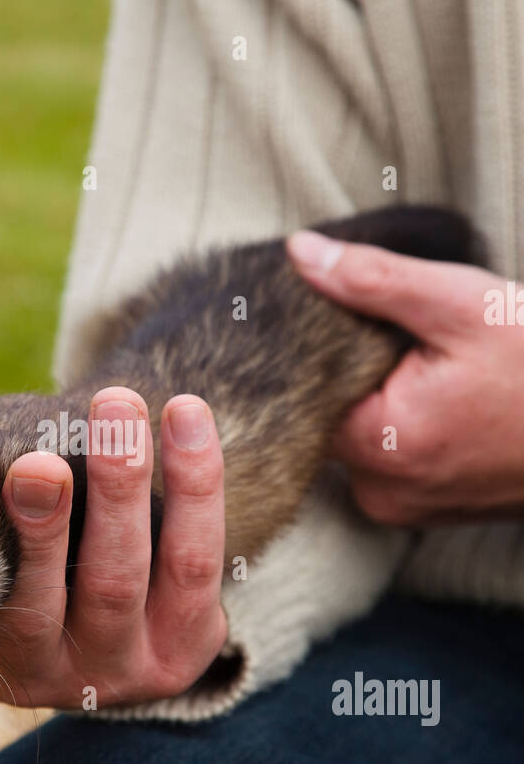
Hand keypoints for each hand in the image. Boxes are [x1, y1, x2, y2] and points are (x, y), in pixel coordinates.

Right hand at [0, 333, 227, 708]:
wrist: (118, 587)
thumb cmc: (7, 532)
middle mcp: (42, 674)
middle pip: (39, 604)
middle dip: (38, 529)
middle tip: (37, 461)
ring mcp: (123, 665)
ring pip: (119, 577)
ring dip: (121, 490)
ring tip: (117, 407)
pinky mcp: (192, 642)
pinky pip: (196, 560)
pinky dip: (196, 484)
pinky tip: (187, 414)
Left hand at [287, 231, 523, 525]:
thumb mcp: (462, 306)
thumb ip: (372, 281)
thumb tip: (301, 253)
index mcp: (378, 446)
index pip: (307, 388)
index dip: (328, 343)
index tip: (370, 318)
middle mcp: (381, 491)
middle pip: (333, 413)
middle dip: (362, 368)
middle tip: (419, 340)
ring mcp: (404, 507)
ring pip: (363, 434)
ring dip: (386, 395)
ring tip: (443, 370)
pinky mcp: (428, 509)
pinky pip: (394, 457)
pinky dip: (409, 423)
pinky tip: (450, 399)